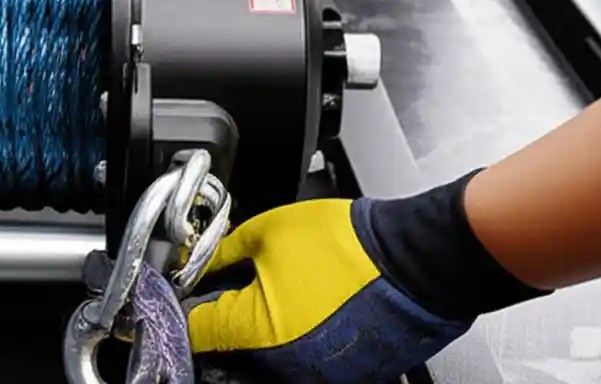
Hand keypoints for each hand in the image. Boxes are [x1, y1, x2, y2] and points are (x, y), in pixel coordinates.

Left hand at [186, 176, 545, 383]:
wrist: (416, 259)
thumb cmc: (349, 245)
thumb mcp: (267, 232)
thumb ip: (221, 253)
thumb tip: (199, 264)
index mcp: (251, 333)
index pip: (193, 333)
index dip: (184, 308)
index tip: (184, 294)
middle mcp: (280, 367)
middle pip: (228, 354)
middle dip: (224, 323)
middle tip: (231, 292)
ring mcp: (314, 377)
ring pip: (264, 362)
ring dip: (260, 336)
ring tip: (279, 297)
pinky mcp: (344, 377)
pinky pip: (303, 364)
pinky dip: (296, 343)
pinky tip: (306, 310)